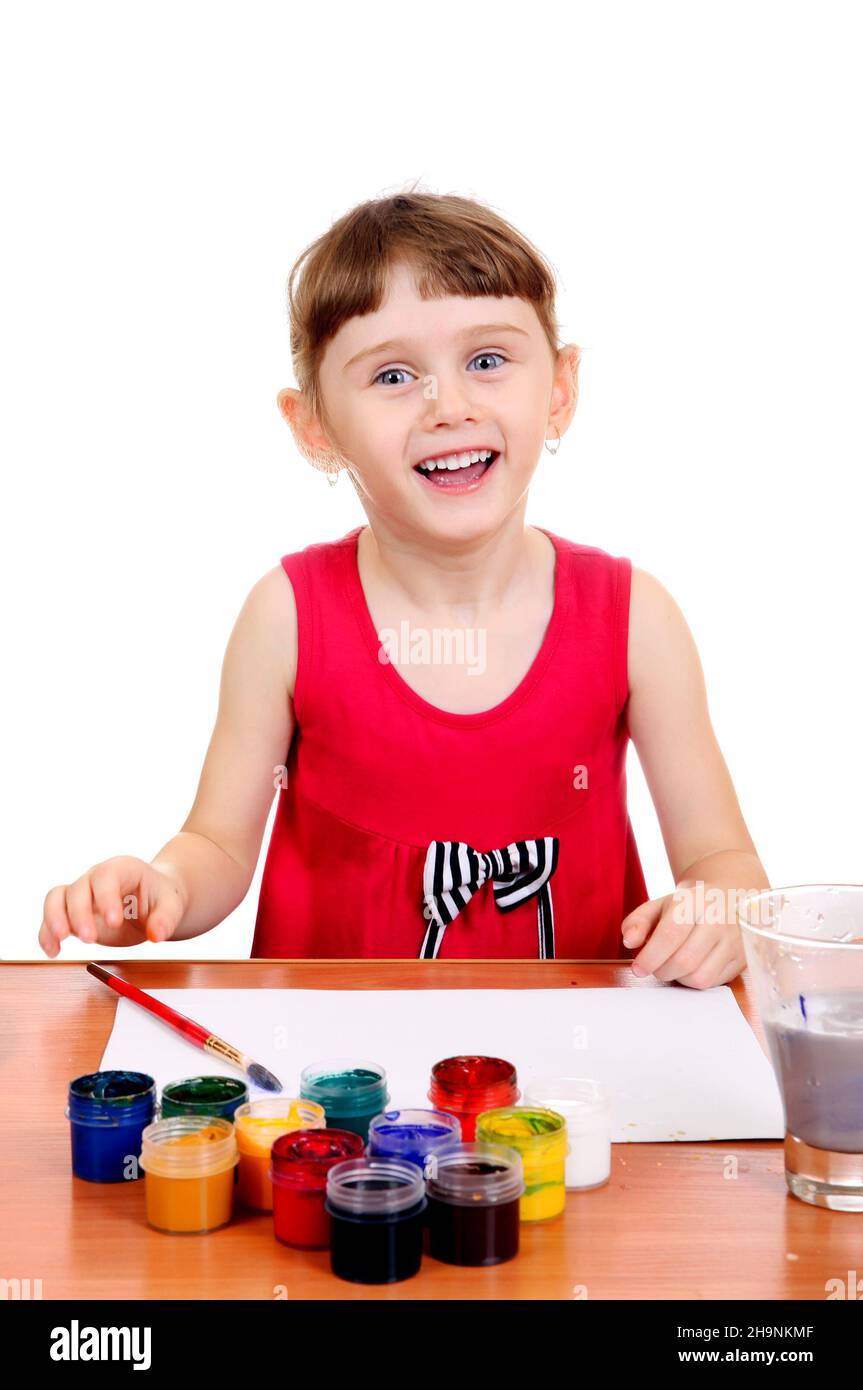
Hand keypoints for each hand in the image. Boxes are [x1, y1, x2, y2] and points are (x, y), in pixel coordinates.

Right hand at [39, 856, 186, 956]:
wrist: (153, 899)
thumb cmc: (162, 897)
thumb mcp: (172, 905)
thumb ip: (166, 919)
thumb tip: (156, 935)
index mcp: (122, 869)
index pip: (106, 876)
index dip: (106, 897)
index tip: (114, 922)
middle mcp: (96, 878)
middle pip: (78, 888)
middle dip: (79, 914)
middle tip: (90, 939)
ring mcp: (82, 895)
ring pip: (56, 898)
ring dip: (54, 920)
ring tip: (61, 941)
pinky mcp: (73, 914)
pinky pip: (52, 918)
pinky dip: (47, 934)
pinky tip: (53, 951)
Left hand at [620, 880, 746, 988]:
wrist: (731, 894)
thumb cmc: (690, 904)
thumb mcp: (661, 904)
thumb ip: (638, 921)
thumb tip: (629, 941)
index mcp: (695, 901)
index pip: (670, 935)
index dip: (650, 957)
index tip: (638, 968)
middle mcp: (719, 919)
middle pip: (685, 961)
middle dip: (662, 970)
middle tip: (655, 966)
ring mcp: (735, 941)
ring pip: (700, 977)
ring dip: (679, 978)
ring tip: (673, 966)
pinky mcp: (742, 959)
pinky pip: (713, 983)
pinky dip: (695, 981)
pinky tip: (691, 968)